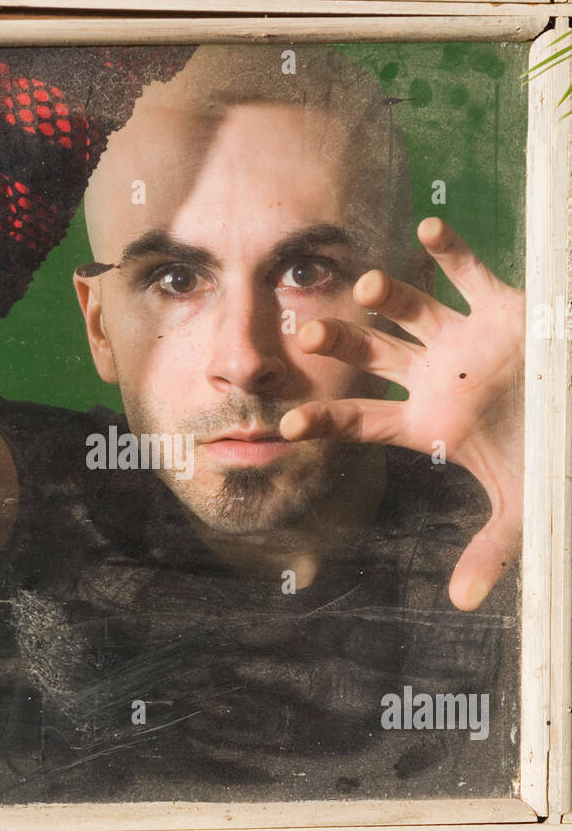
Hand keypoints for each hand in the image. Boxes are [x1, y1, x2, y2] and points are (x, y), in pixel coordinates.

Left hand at [279, 219, 524, 610]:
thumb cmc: (548, 458)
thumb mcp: (523, 508)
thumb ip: (491, 551)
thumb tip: (466, 603)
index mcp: (425, 421)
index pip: (362, 420)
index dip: (326, 420)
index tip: (284, 425)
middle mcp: (433, 375)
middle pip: (372, 356)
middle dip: (340, 344)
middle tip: (303, 332)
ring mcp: (463, 338)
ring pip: (412, 311)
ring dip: (389, 297)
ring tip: (366, 286)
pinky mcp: (502, 306)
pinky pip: (470, 271)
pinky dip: (452, 250)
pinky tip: (428, 227)